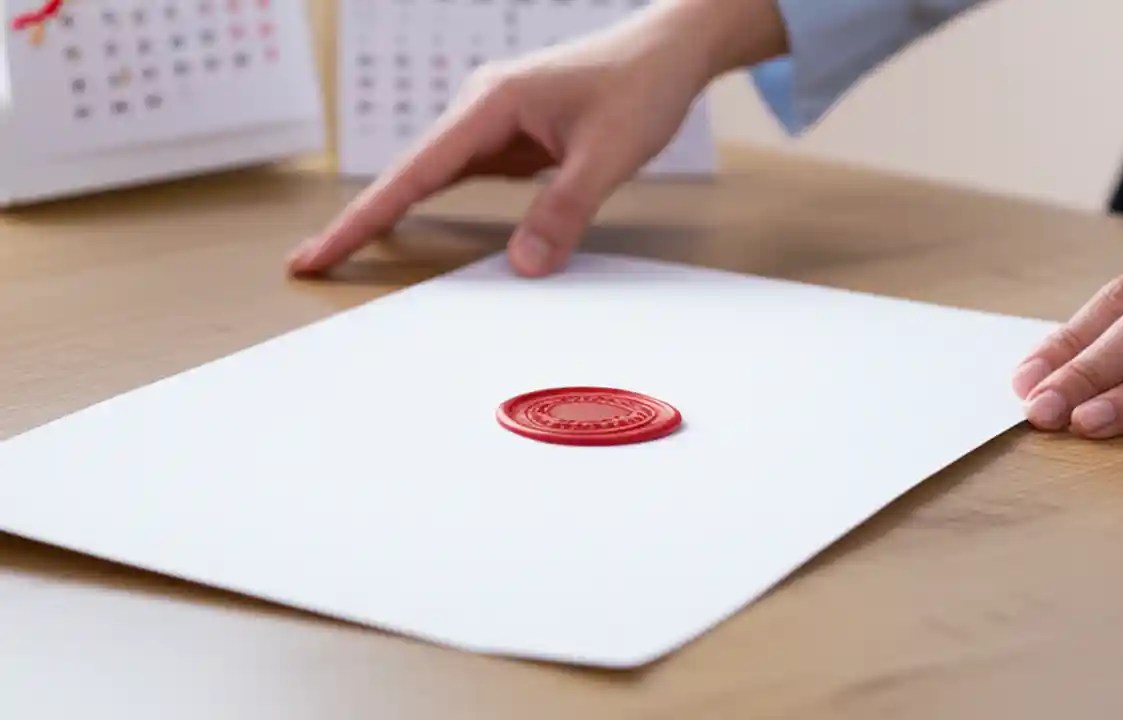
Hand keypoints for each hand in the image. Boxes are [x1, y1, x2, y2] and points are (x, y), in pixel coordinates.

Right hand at [287, 0, 785, 277]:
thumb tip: (524, 266)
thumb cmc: (641, 86)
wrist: (669, 49)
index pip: (414, 173)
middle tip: (310, 263)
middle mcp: (480, 107)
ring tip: (342, 252)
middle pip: (407, 173)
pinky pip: (460, 174)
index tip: (319, 251)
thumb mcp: (609, 155)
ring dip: (390, 212)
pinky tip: (407, 228)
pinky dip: (430, 202)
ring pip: (429, 174)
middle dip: (360, 220)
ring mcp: (492, 120)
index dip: (363, 219)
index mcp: (491, 103)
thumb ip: (566, 210)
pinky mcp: (510, 134)